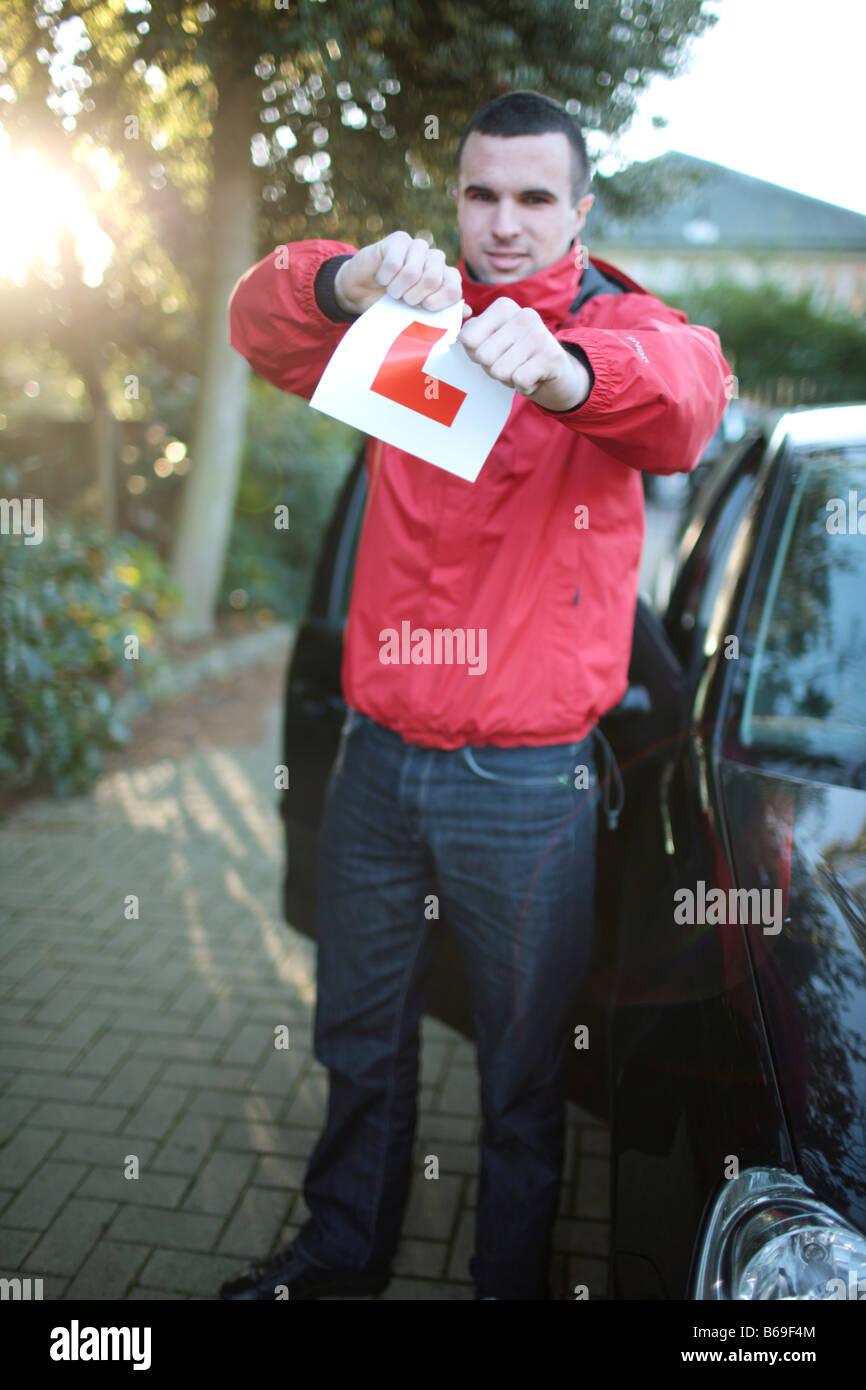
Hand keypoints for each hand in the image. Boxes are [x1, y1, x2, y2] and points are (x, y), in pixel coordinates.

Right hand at [334, 230, 468, 316]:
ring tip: (392, 290)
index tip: (422, 308)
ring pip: (412, 272)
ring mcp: (419, 247)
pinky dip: (384, 277)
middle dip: (413, 297)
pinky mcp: (400, 239)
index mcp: (446, 277)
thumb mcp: (419, 316)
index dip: (437, 303)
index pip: (453, 288)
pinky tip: (382, 278)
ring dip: (396, 289)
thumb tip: (467, 312)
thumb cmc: (394, 305)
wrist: (362, 291)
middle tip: (404, 299)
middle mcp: (436, 259)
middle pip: (433, 278)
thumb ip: (444, 315)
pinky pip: (394, 263)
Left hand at [457, 298, 590, 410]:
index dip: (475, 355)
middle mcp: (524, 315)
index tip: (493, 352)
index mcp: (504, 306)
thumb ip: (471, 332)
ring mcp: (539, 334)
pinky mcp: (551, 356)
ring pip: (499, 371)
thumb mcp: (491, 340)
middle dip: (492, 368)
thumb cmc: (515, 356)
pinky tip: (533, 378)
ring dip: (508, 379)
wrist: (556, 373)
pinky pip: (519, 380)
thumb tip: (456, 327)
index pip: (467, 339)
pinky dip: (523, 387)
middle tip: (510, 364)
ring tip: (522, 370)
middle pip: (483, 356)